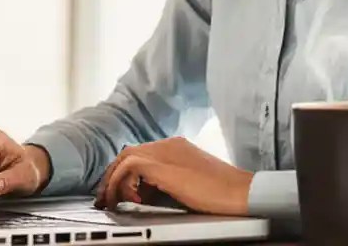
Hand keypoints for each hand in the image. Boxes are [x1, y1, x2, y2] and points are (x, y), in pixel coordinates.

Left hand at [94, 136, 253, 215]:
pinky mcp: (164, 165)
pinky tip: (130, 199)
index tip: (119, 194)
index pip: (140, 153)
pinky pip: (129, 167)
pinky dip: (123, 183)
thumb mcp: (188, 183)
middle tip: (107, 199)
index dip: (125, 174)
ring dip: (114, 181)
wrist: (240, 192)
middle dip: (113, 177)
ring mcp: (166, 152)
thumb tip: (144, 194)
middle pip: (128, 153)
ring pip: (125, 157)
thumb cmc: (221, 193)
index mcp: (176, 146)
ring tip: (114, 202)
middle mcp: (169, 144)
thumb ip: (167, 182)